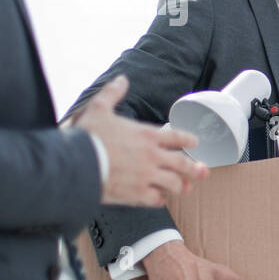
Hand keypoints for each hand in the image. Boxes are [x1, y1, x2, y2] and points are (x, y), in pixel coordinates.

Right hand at [72, 75, 208, 205]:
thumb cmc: (87, 137)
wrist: (76, 164)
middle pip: (182, 163)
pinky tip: (159, 198)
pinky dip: (159, 199)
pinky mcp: (137, 194)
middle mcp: (151, 157)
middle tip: (203, 171)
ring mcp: (146, 177)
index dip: (188, 139)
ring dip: (180, 186)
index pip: (177, 137)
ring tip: (184, 188)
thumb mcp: (99, 108)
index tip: (195, 142)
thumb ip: (113, 94)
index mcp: (147, 135)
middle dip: (194, 168)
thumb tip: (122, 80)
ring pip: (173, 184)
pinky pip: (155, 199)